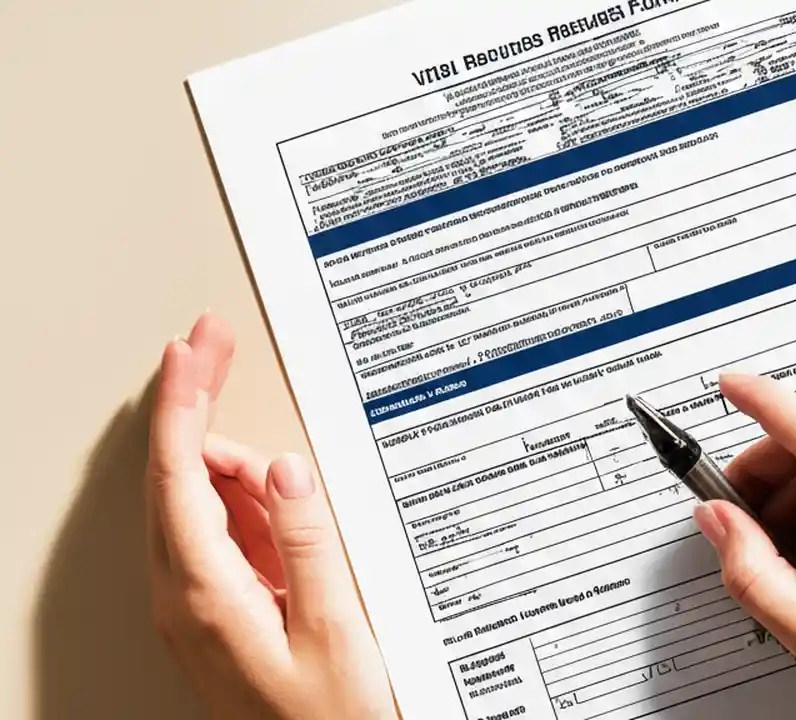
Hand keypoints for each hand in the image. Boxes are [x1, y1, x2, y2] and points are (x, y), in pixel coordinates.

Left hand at [145, 313, 395, 718]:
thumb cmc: (329, 717)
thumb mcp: (334, 628)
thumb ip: (307, 542)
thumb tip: (284, 469)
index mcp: (204, 594)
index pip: (179, 477)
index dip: (182, 405)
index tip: (189, 352)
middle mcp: (183, 593)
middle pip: (173, 475)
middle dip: (191, 403)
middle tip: (212, 344)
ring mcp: (196, 600)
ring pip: (196, 500)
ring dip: (228, 458)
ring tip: (285, 466)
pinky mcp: (216, 605)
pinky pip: (220, 532)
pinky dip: (243, 498)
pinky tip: (277, 496)